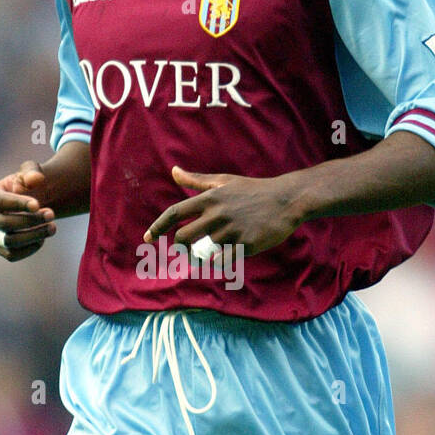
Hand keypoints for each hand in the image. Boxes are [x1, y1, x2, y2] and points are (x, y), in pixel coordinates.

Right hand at [0, 160, 56, 260]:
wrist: (32, 202)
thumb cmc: (29, 185)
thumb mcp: (31, 172)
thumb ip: (33, 171)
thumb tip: (35, 179)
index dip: (18, 204)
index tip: (37, 204)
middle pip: (4, 223)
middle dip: (30, 220)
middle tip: (51, 214)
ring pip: (9, 241)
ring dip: (33, 235)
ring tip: (52, 227)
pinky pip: (12, 254)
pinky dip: (29, 248)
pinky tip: (42, 239)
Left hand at [143, 165, 300, 256]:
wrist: (286, 200)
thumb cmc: (253, 190)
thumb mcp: (224, 181)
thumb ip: (197, 180)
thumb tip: (174, 171)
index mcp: (209, 198)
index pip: (174, 213)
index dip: (157, 226)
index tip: (147, 238)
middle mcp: (217, 213)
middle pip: (183, 238)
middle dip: (180, 248)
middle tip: (186, 251)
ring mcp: (231, 230)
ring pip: (204, 251)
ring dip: (204, 255)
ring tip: (215, 249)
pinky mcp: (245, 244)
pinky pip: (222, 261)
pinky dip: (218, 263)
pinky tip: (223, 258)